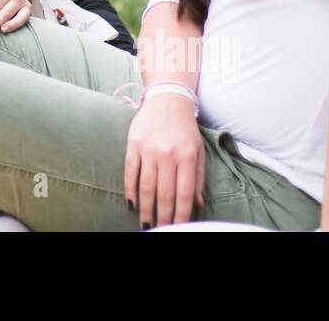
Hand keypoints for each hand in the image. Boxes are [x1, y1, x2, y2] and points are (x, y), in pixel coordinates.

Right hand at [123, 93, 205, 229]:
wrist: (167, 99)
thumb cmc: (185, 128)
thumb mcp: (199, 151)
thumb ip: (199, 178)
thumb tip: (198, 204)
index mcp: (188, 157)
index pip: (184, 195)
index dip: (181, 216)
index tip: (178, 228)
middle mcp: (169, 154)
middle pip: (164, 195)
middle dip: (163, 218)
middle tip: (160, 230)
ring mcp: (149, 149)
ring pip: (146, 187)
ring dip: (145, 209)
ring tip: (146, 223)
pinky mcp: (133, 144)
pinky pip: (130, 172)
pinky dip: (130, 190)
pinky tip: (131, 203)